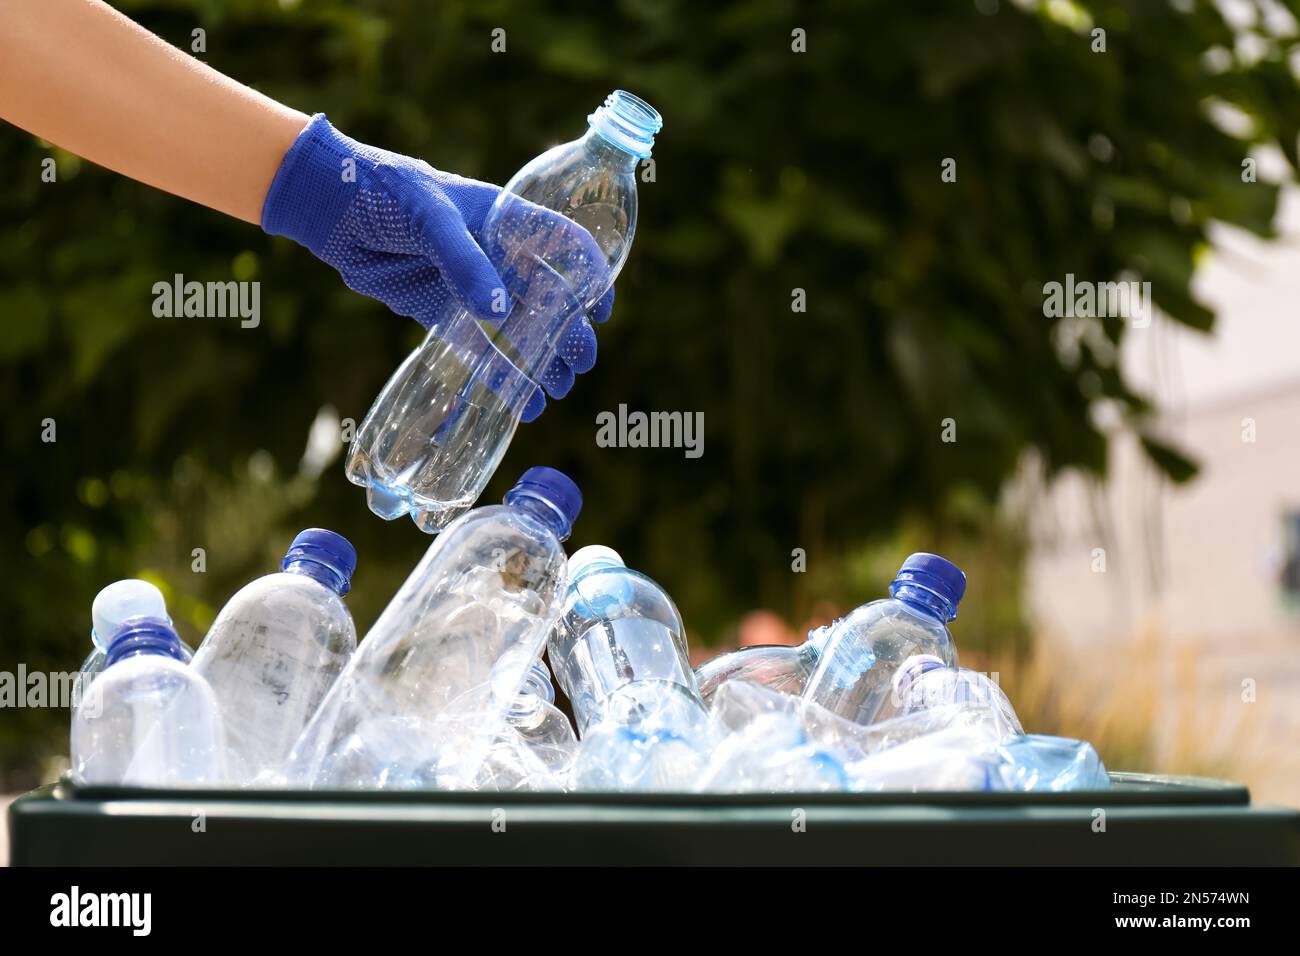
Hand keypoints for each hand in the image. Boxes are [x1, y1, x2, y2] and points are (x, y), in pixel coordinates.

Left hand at [262, 114, 612, 420]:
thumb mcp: (430, 219)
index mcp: (506, 219)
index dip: (589, 275)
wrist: (330, 207)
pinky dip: (501, 375)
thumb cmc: (385, 191)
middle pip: (548, 298)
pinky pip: (479, 348)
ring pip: (518, 329)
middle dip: (569, 333)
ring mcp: (470, 285)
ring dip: (540, 360)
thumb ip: (465, 262)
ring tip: (557, 390)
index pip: (564, 245)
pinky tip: (522, 401)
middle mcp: (496, 254)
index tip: (600, 309)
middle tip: (579, 364)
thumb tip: (499, 313)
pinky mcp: (442, 312)